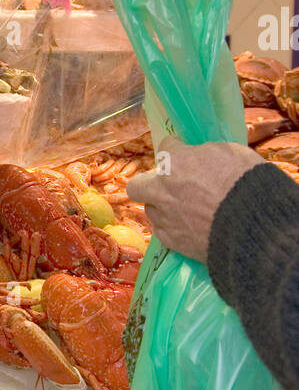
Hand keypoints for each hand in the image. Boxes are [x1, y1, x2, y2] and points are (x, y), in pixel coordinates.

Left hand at [126, 136, 263, 261]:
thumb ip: (205, 154)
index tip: (184, 152)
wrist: (253, 223)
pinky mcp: (173, 241)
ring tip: (184, 210)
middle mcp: (162, 189)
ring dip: (163, 207)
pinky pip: (163, 232)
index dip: (176, 149)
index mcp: (175, 162)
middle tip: (168, 185)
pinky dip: (173, 228)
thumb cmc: (247, 181)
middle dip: (149, 183)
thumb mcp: (229, 152)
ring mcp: (165, 217)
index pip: (165, 147)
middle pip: (137, 185)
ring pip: (151, 210)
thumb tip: (199, 158)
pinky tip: (189, 228)